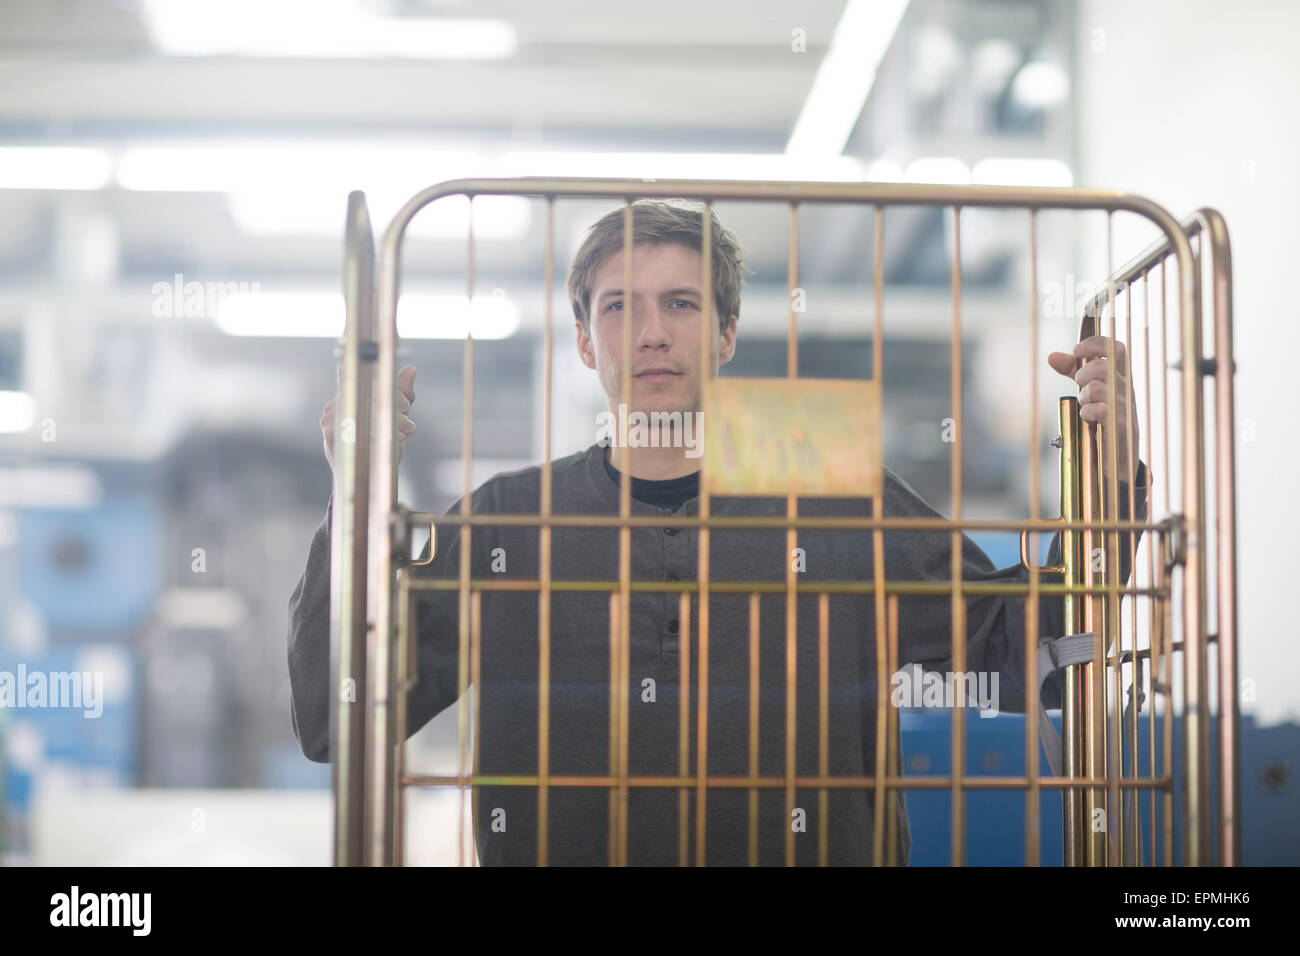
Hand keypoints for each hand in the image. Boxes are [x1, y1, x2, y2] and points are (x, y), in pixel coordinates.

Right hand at [321, 364, 417, 472]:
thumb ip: (401, 392)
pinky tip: (398, 438)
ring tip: (408, 428)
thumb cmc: (377, 446)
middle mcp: (335, 406)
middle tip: (409, 414)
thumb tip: (410, 369)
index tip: (406, 401)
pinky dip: (386, 432)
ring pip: (369, 408)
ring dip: (394, 418)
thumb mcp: (393, 417)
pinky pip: (364, 426)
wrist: (365, 482)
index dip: (389, 385)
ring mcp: (331, 420)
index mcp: (347, 397)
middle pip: (370, 391)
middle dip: (396, 402)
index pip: (367, 377)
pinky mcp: (333, 435)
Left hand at [1048, 337, 1139, 483]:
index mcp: (1121, 375)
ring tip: (1086, 405)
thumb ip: (1073, 372)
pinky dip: (1087, 413)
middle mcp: (1127, 388)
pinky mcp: (1122, 425)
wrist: (1118, 455)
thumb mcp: (1087, 390)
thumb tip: (1052, 356)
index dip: (1095, 344)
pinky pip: (1100, 410)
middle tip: (1079, 386)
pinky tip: (1089, 419)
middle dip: (1082, 374)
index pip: (1117, 348)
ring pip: (1097, 387)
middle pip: (1103, 366)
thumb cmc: (1103, 417)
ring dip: (1083, 396)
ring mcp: (1126, 406)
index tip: (1076, 350)